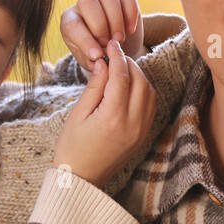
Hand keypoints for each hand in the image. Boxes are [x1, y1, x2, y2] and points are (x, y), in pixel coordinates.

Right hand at [53, 37, 155, 187]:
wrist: (81, 178)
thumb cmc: (72, 146)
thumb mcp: (77, 114)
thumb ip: (94, 87)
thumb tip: (103, 63)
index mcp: (112, 116)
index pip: (121, 76)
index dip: (116, 56)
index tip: (110, 44)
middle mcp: (132, 123)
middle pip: (140, 81)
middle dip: (129, 64)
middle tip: (115, 55)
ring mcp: (141, 131)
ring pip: (150, 92)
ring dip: (139, 76)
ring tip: (121, 69)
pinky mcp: (143, 136)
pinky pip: (150, 106)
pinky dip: (144, 91)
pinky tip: (129, 87)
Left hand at [60, 0, 146, 70]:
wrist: (115, 50)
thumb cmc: (98, 57)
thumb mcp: (91, 63)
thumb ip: (92, 61)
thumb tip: (101, 57)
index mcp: (69, 22)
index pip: (72, 25)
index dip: (85, 41)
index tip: (98, 56)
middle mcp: (83, 6)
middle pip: (88, 2)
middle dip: (100, 26)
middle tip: (108, 45)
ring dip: (116, 21)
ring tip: (119, 40)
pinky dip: (131, 13)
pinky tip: (130, 30)